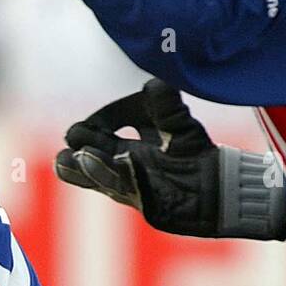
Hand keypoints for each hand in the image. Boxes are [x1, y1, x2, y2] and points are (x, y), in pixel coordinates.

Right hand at [55, 79, 222, 235]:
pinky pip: (125, 187)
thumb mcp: (181, 126)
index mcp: (129, 144)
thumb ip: (167, 107)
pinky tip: (96, 169)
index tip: (88, 122)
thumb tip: (154, 84)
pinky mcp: (143, 200)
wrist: (218, 189)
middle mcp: (125, 164)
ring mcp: (132, 183)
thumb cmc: (198, 155)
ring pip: (102, 175)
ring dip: (84, 167)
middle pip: (96, 154)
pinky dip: (111, 178)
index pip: (102, 133)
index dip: (95, 125)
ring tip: (66, 160)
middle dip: (83, 145)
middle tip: (73, 137)